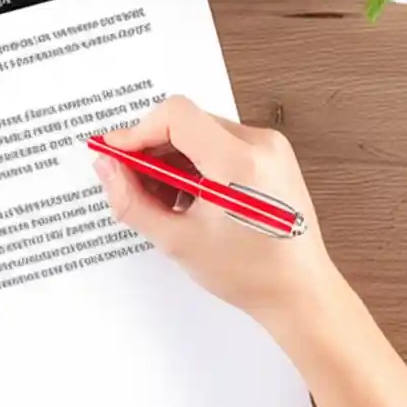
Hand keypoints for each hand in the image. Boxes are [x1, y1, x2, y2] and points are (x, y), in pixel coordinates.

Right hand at [92, 96, 340, 329]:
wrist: (299, 291)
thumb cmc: (250, 273)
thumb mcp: (177, 240)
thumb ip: (132, 201)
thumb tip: (107, 168)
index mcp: (239, 162)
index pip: (175, 115)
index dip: (137, 131)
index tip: (117, 152)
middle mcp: (260, 145)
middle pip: (187, 123)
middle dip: (153, 151)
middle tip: (135, 185)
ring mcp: (270, 148)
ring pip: (201, 133)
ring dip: (174, 160)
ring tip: (167, 202)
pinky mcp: (272, 156)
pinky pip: (221, 144)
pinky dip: (197, 165)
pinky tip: (191, 200)